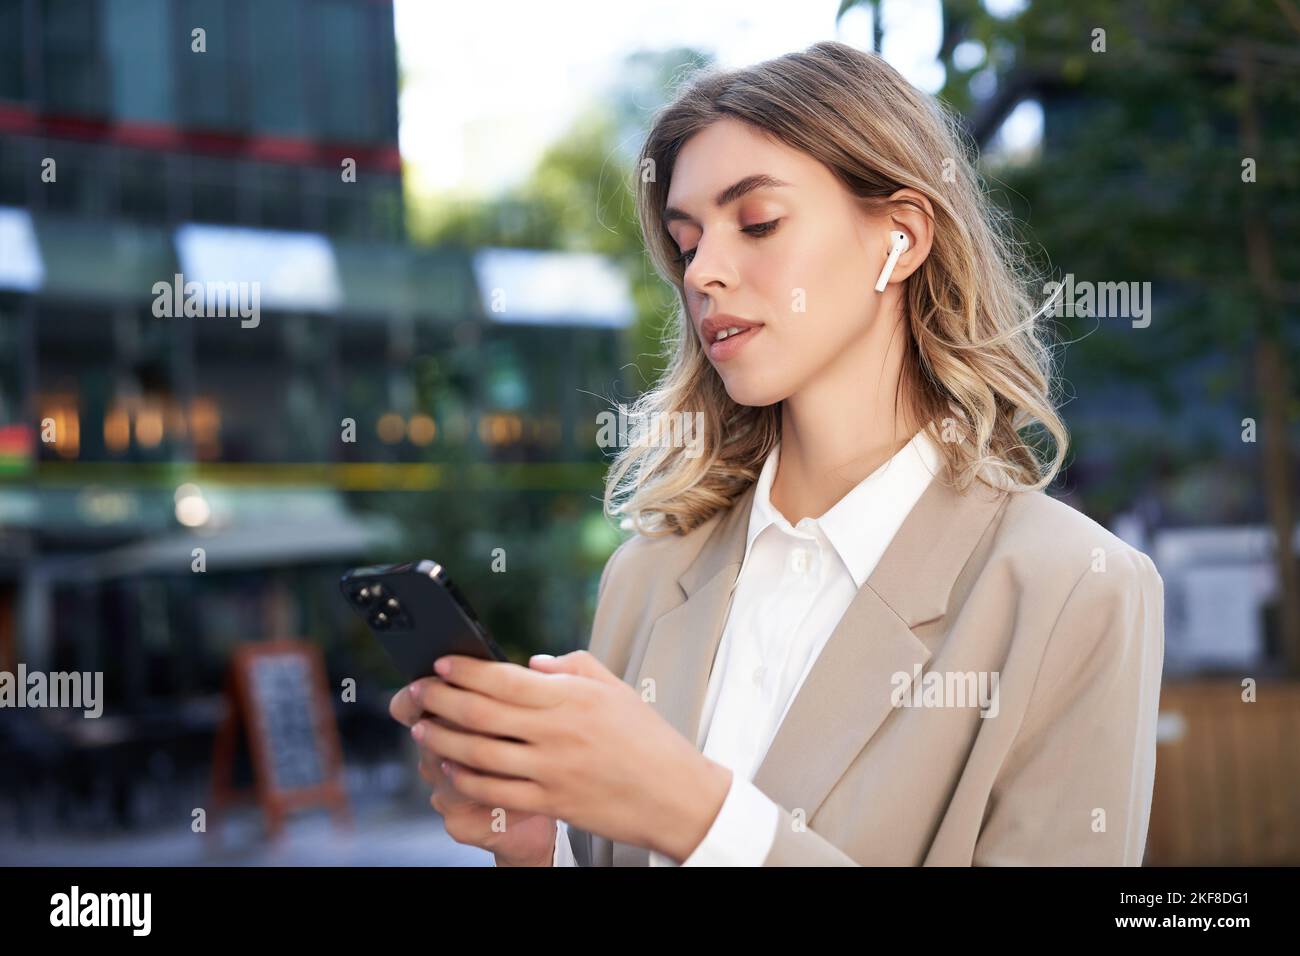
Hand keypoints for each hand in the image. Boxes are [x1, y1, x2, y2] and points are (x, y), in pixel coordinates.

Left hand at [406, 650, 731, 861]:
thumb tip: (530, 663)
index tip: (441, 664)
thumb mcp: (615, 688)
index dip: (465, 671)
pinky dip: (467, 778)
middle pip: (481, 713)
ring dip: (443, 739)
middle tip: (418, 691)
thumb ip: (572, 666)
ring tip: (422, 728)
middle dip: (440, 700)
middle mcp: (557, 732)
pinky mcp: (552, 802)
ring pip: (480, 753)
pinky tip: (451, 767)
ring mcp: (551, 770)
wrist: (676, 795)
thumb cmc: (647, 738)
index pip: (504, 679)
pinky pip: (496, 791)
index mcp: (572, 698)